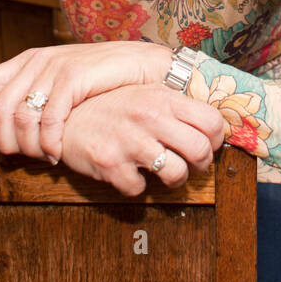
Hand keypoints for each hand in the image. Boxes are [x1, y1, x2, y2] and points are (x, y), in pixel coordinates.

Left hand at [0, 42, 173, 161]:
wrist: (146, 66)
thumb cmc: (105, 80)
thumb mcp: (63, 84)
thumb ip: (37, 97)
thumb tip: (5, 127)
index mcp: (27, 60)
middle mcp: (36, 61)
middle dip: (4, 142)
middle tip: (20, 159)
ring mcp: (54, 67)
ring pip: (20, 116)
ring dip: (28, 146)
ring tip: (42, 157)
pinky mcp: (74, 76)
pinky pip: (49, 118)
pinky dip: (49, 142)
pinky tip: (56, 153)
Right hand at [58, 85, 226, 194]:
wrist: (64, 116)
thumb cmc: (109, 106)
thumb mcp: (144, 93)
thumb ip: (173, 105)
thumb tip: (208, 124)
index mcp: (162, 97)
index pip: (211, 120)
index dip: (216, 139)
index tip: (209, 144)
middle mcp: (149, 115)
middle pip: (200, 150)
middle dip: (201, 163)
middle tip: (192, 164)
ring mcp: (129, 140)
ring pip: (176, 173)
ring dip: (174, 178)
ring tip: (166, 172)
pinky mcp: (110, 164)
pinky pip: (139, 189)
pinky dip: (136, 185)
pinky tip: (130, 172)